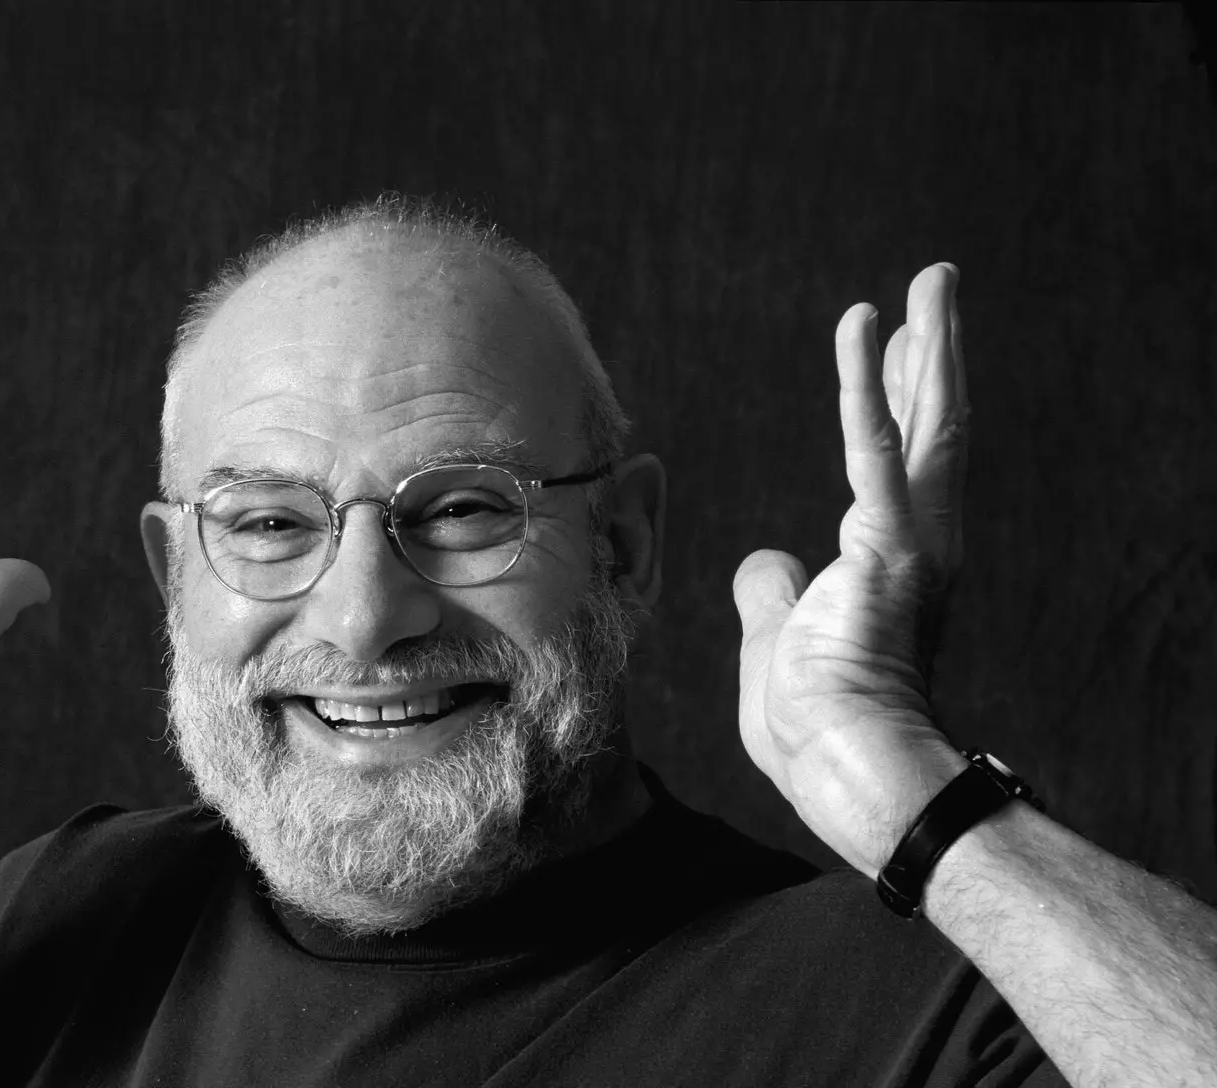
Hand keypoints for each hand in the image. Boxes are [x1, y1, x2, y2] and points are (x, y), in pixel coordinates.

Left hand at [732, 264, 969, 874]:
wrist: (845, 774)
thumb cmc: (813, 726)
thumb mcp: (779, 643)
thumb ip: (774, 594)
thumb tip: (764, 561)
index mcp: (892, 562)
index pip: (897, 460)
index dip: (893, 399)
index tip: (895, 347)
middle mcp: (919, 542)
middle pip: (931, 426)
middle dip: (931, 352)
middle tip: (934, 286)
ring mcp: (912, 543)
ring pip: (927, 421)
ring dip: (927, 344)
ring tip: (932, 279)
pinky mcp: (890, 547)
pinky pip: (872, 449)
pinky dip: (864, 384)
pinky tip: (865, 325)